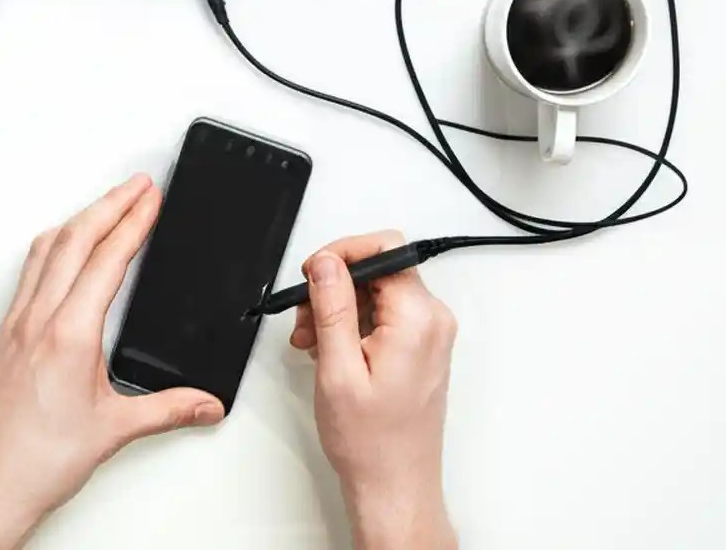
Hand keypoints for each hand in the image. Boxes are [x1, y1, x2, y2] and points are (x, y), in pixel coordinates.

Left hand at [0, 175, 224, 549]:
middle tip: (138, 185)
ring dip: (79, 219)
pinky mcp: (5, 336)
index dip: (133, 221)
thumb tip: (204, 402)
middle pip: (75, 238)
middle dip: (109, 203)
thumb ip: (167, 410)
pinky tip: (64, 251)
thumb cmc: (34, 462)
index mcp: (68, 334)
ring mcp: (16, 325)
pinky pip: (30, 273)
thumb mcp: (114, 431)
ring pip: (47, 250)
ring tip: (105, 205)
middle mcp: (37, 320)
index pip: (107, 259)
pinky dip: (54, 246)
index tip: (151, 196)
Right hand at [291, 231, 458, 549]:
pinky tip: (329, 351)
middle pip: (378, 270)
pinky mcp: (418, 348)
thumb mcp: (337, 368)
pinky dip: (350, 325)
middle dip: (333, 286)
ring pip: (375, 293)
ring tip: (311, 342)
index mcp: (418, 320)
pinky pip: (382, 316)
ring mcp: (428, 335)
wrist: (394, 485)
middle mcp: (432, 321)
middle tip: (304, 318)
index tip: (313, 273)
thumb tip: (327, 263)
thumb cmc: (371, 441)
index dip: (342, 253)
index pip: (385, 250)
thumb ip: (332, 307)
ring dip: (336, 309)